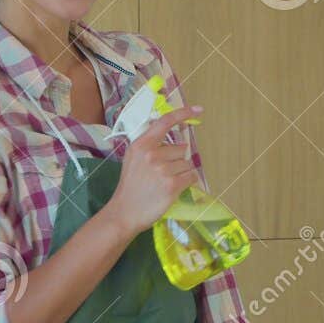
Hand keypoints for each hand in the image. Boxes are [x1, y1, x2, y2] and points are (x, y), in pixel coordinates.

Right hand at [105, 105, 202, 233]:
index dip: (183, 113)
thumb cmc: (130, 186)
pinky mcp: (172, 185)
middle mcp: (152, 154)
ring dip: (181, 173)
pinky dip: (187, 182)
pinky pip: (191, 176)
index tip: (198, 110)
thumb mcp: (133, 158)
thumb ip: (150, 145)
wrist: (125, 212)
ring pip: (187, 164)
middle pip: (181, 149)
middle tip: (160, 174)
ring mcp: (162, 170)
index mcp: (141, 144)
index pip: (165, 122)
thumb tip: (175, 137)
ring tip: (163, 183)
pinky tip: (173, 188)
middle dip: (176, 160)